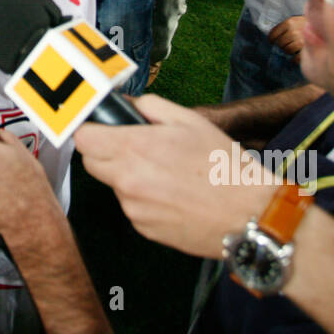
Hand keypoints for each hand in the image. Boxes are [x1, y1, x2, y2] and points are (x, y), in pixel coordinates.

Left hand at [75, 95, 275, 257]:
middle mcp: (127, 181)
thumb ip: (151, 107)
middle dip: (105, 152)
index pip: (83, 139)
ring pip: (114, 186)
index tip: (100, 128)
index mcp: (135, 149)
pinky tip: (172, 195)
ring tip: (165, 174)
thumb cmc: (224, 166)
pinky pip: (132, 208)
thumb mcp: (190, 121)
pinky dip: (144, 200)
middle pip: (91, 163)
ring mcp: (134, 209)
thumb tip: (128, 105)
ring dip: (127, 177)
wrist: (249, 214)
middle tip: (134, 148)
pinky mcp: (144, 229)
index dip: (90, 130)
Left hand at [268, 15, 306, 56]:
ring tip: (292, 50)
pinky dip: (294, 59)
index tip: (271, 41)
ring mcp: (300, 41)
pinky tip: (296, 58)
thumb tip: (274, 37)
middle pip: (280, 43)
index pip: (274, 33)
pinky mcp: (306, 50)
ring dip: (288, 51)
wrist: (327, 27)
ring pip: (287, 50)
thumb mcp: (298, 20)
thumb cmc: (310, 25)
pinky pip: (295, 58)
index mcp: (290, 22)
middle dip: (281, 45)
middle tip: (285, 46)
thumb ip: (287, 26)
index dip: (271, 39)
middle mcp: (294, 31)